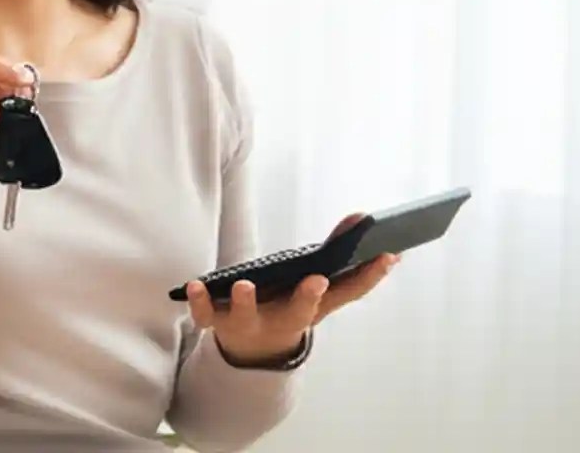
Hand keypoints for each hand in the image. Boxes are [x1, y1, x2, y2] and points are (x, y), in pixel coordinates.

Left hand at [184, 213, 400, 365]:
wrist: (253, 350)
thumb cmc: (290, 307)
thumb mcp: (317, 288)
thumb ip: (340, 259)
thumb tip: (376, 229)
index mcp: (313, 309)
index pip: (344, 294)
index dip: (366, 277)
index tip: (385, 256)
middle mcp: (283, 319)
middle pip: (298, 311)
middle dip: (307, 297)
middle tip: (315, 279)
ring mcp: (250, 322)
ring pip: (247, 316)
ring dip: (247, 302)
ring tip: (246, 285)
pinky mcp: (218, 321)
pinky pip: (206, 315)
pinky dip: (200, 301)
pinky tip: (195, 284)